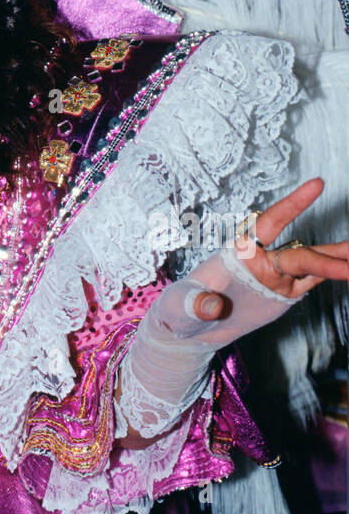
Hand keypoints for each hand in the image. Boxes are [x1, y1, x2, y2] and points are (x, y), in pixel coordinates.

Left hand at [192, 177, 347, 321]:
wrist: (191, 329)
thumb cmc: (180, 307)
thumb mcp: (180, 305)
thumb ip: (196, 303)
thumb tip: (211, 306)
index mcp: (238, 250)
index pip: (270, 222)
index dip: (294, 204)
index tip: (318, 184)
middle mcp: (262, 259)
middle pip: (301, 254)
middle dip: (329, 258)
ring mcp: (276, 276)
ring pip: (314, 264)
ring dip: (340, 260)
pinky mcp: (284, 293)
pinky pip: (313, 280)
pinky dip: (335, 274)